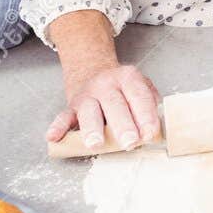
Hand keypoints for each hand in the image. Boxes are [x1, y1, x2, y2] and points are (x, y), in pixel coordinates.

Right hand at [45, 63, 160, 150]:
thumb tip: (158, 125)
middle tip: (130, 142)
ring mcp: (87, 95)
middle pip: (115, 105)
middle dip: (123, 125)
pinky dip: (58, 127)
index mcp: (128, 78)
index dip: (146, 116)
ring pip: (89, 111)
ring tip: (96, 143)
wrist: (92, 69)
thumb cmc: (122, 87)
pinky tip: (54, 137)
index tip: (151, 133)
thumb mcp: (140, 86)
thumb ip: (150, 102)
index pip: (139, 97)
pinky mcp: (72, 106)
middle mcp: (106, 85)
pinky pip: (64, 116)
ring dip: (92, 128)